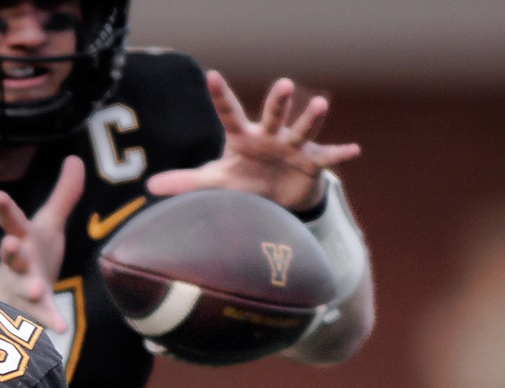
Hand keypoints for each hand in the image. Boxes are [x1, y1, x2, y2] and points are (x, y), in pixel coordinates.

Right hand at [0, 155, 83, 332]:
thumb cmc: (32, 254)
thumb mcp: (48, 224)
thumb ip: (63, 194)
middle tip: (8, 244)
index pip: (11, 220)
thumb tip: (75, 157)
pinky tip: (60, 329)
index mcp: (22, 238)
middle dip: (9, 250)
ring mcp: (21, 287)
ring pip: (21, 287)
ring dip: (26, 287)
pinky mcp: (32, 311)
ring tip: (33, 288)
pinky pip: (40, 316)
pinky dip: (49, 321)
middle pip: (11, 256)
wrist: (13, 296)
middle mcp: (18, 262)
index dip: (4, 209)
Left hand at [147, 71, 361, 212]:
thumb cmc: (245, 181)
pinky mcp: (311, 162)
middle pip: (272, 115)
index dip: (221, 96)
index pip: (229, 114)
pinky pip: (327, 157)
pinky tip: (355, 150)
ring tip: (320, 103)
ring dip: (311, 117)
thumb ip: (186, 182)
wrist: (278, 196)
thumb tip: (150, 186)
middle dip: (277, 101)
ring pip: (302, 129)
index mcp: (243, 138)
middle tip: (282, 83)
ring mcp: (292, 146)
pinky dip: (340, 154)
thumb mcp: (216, 182)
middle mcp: (270, 136)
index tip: (212, 75)